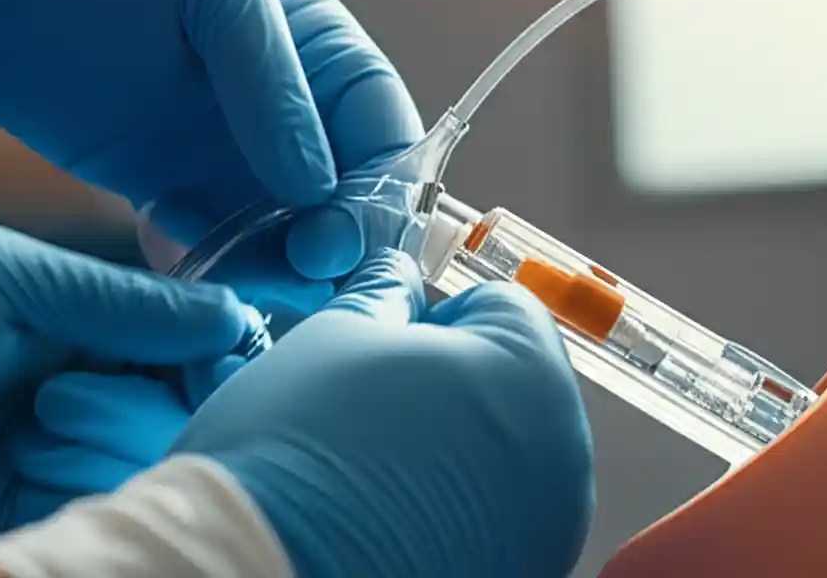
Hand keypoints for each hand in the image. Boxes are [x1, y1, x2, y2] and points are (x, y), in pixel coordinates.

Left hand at [0, 0, 421, 288]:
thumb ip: (274, 80)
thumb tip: (320, 182)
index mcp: (316, 48)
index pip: (382, 129)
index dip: (385, 186)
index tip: (353, 232)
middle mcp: (287, 111)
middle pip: (349, 196)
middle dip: (339, 239)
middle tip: (306, 265)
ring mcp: (233, 158)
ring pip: (290, 235)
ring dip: (278, 262)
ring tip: (238, 262)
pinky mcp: (177, 196)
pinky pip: (222, 247)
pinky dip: (216, 261)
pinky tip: (172, 230)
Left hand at [0, 217, 248, 539]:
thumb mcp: (21, 280)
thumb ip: (128, 306)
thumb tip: (233, 315)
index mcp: (103, 320)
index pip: (199, 346)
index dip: (218, 361)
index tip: (217, 368)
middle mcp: (96, 381)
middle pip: (180, 415)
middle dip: (136, 411)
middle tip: (57, 395)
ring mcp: (63, 442)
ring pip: (144, 462)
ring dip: (96, 442)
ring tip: (26, 419)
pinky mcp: (25, 497)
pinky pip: (90, 501)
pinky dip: (70, 482)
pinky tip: (20, 455)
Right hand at [173, 250, 595, 577]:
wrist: (262, 571)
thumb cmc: (297, 446)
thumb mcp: (335, 337)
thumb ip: (384, 296)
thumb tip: (398, 279)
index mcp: (532, 377)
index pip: (504, 308)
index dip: (438, 314)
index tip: (386, 342)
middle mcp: (564, 458)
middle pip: (512, 385)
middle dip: (450, 384)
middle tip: (372, 407)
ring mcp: (547, 530)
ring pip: (504, 455)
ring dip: (452, 448)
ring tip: (372, 468)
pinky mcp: (517, 574)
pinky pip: (494, 517)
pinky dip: (452, 508)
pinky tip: (387, 516)